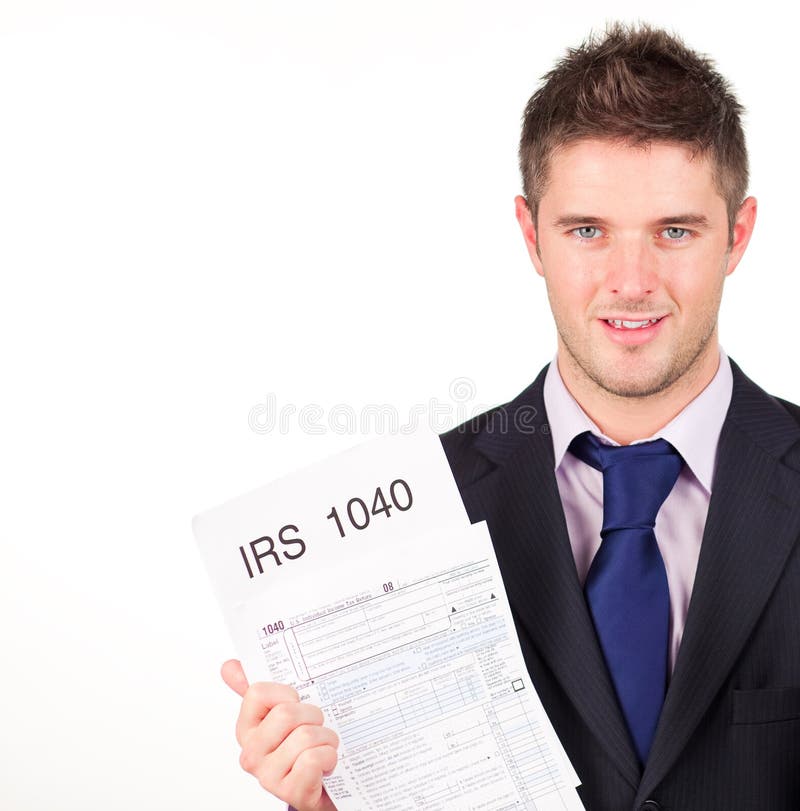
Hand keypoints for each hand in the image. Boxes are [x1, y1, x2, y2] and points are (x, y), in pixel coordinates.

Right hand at [221, 659, 338, 810]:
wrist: (321, 787)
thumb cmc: (301, 745)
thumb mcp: (282, 713)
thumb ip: (259, 690)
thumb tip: (229, 666)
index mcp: (246, 729)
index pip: (258, 692)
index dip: (286, 693)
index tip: (296, 702)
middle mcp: (251, 753)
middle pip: (287, 713)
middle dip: (313, 715)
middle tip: (317, 726)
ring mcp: (268, 776)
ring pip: (305, 736)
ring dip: (326, 738)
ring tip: (323, 746)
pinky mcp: (290, 792)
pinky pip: (314, 759)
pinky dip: (329, 756)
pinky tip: (325, 764)